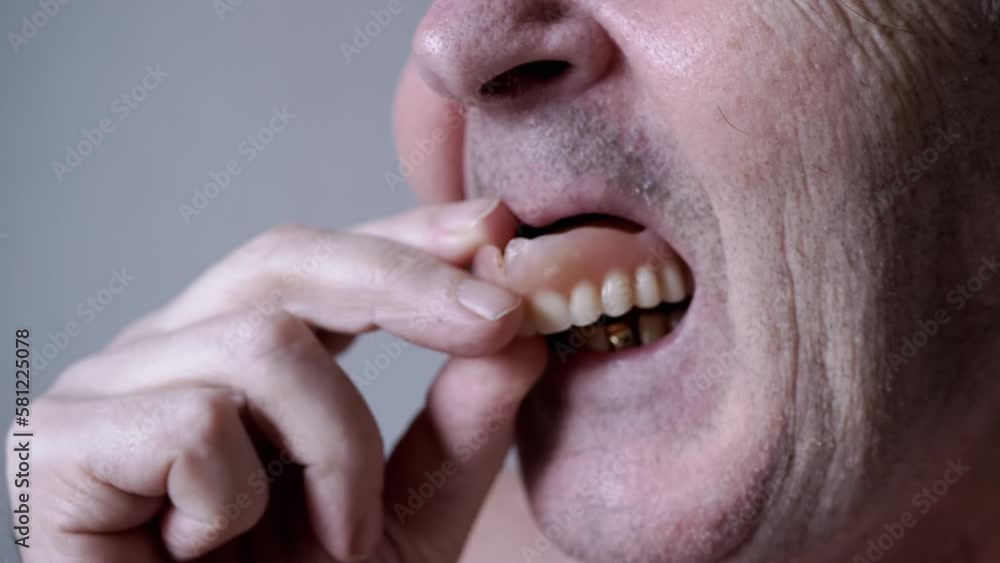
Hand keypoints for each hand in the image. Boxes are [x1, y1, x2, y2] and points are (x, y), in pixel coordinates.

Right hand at [9, 198, 546, 561]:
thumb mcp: (402, 518)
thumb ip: (455, 432)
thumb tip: (518, 340)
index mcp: (237, 359)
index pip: (321, 262)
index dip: (406, 236)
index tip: (494, 229)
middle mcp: (166, 353)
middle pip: (283, 259)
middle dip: (405, 282)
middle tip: (499, 324)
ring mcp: (106, 392)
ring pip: (262, 342)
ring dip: (336, 452)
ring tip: (337, 539)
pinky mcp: (58, 445)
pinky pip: (196, 420)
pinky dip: (236, 499)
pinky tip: (206, 549)